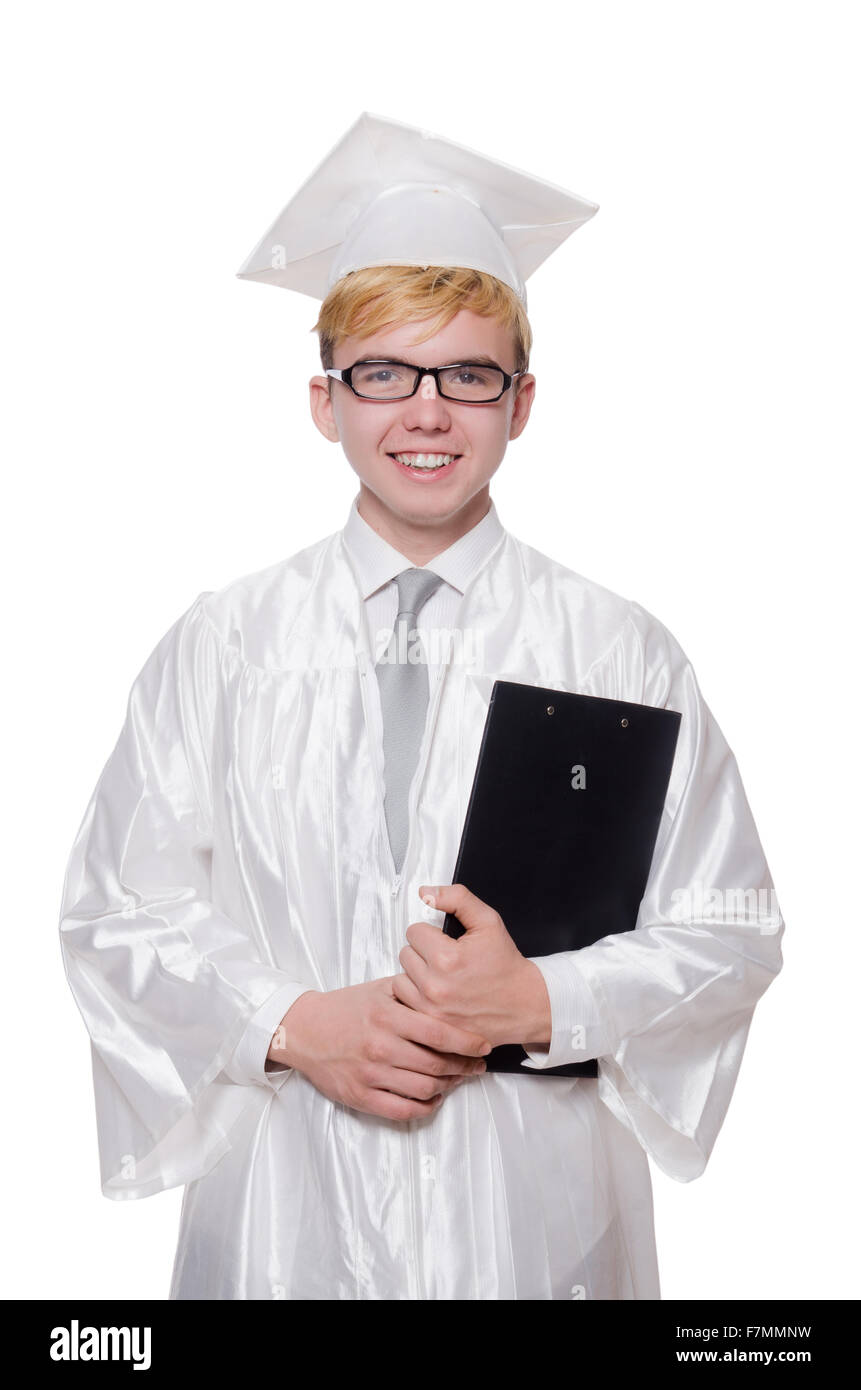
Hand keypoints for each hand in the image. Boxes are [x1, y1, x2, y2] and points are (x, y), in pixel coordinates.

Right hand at [267, 976, 491, 1121]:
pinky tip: (434, 1098)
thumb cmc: (346, 1007)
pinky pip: (403, 1110)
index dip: (467, 1043)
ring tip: (457, 1079)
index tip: (484, 1046)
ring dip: (448, 1087)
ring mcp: (370, 1075)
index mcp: (388, 1017)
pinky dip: (425, 1107)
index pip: (439, 1034)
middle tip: (476, 1066)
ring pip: (424, 1090)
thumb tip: (449, 992)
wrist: (304, 1030)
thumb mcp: (379, 989)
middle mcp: (381, 1047)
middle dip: (464, 1067)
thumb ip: (413, 991)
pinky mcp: (360, 1097)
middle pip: (436, 1065)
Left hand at [393, 883, 551, 1049]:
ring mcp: (431, 1010)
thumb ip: (457, 899)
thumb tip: (426, 892)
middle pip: (405, 954)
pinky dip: (416, 997)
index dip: (431, 933)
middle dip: (423, 953)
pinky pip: (405, 1003)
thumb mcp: (488, 922)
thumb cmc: (505, 965)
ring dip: (416, 976)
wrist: (523, 1004)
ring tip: (439, 977)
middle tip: (445, 960)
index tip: (446, 942)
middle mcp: (435, 987)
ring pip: (401, 979)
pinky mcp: (430, 1026)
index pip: (414, 931)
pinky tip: (435, 995)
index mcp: (447, 958)